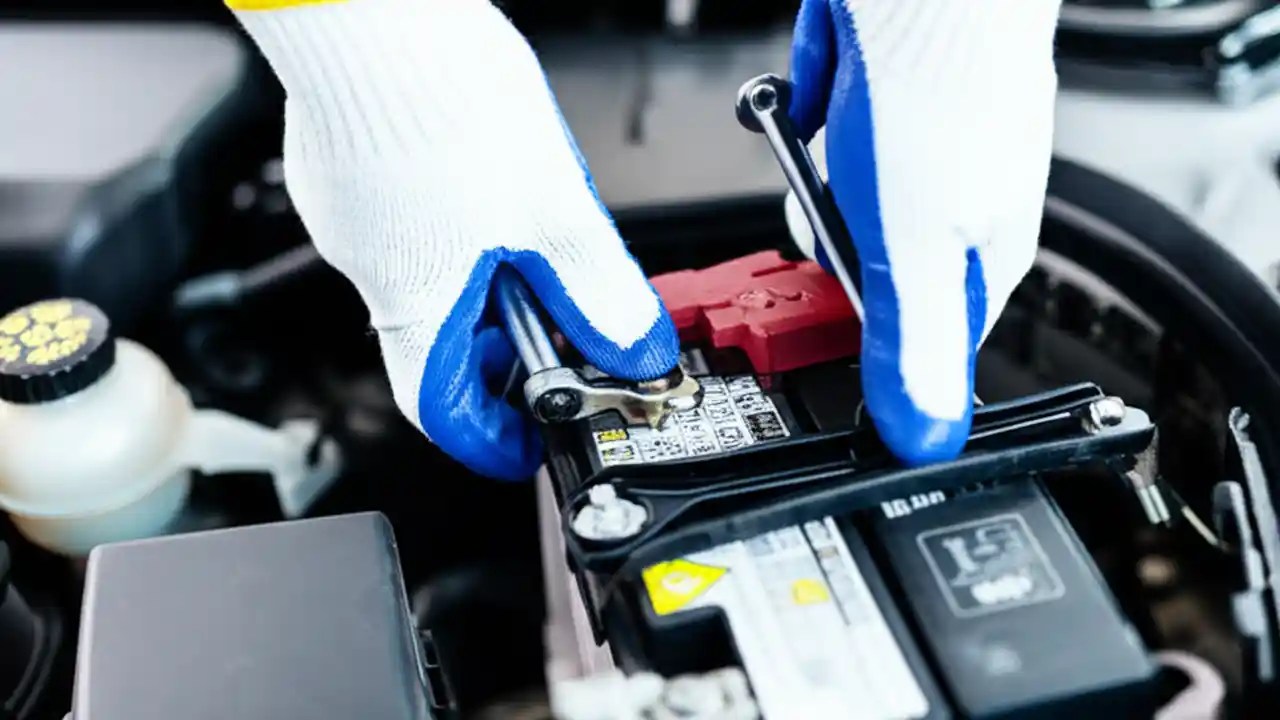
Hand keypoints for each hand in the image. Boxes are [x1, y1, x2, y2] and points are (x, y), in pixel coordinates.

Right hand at [232, 0, 677, 480]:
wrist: (369, 9)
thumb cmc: (441, 97)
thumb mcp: (555, 211)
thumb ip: (600, 291)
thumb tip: (637, 348)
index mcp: (418, 299)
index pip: (443, 412)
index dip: (492, 437)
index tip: (528, 436)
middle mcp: (372, 268)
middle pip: (439, 343)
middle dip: (504, 347)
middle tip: (555, 329)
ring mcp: (352, 218)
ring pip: (427, 277)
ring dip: (485, 278)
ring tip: (534, 238)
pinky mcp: (345, 172)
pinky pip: (407, 224)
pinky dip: (455, 228)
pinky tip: (486, 183)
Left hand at [788, 0, 1059, 464]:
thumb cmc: (937, 83)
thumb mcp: (911, 246)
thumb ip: (909, 341)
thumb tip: (921, 436)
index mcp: (984, 251)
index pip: (930, 341)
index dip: (872, 353)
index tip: (822, 355)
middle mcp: (963, 200)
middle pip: (881, 269)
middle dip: (833, 251)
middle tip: (819, 228)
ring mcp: (927, 146)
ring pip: (852, 201)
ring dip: (821, 183)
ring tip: (827, 150)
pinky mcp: (891, 99)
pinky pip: (835, 133)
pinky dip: (817, 122)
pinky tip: (824, 104)